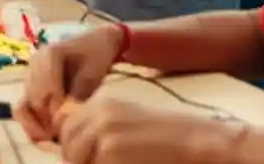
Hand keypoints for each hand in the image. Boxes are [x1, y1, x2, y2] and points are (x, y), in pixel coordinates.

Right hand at [16, 25, 124, 141]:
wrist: (96, 43)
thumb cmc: (96, 55)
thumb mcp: (92, 73)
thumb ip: (77, 92)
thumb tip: (64, 115)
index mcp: (48, 55)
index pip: (46, 90)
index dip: (56, 112)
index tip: (70, 126)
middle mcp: (33, 64)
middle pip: (32, 100)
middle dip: (46, 122)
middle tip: (64, 138)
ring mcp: (30, 76)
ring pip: (24, 106)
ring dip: (37, 126)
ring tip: (53, 140)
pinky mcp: (31, 88)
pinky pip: (25, 109)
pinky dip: (33, 124)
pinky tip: (47, 136)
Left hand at [57, 95, 240, 163]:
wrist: (199, 142)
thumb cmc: (168, 139)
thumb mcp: (128, 123)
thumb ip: (97, 129)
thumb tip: (67, 143)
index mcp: (102, 104)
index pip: (64, 126)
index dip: (73, 146)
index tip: (85, 156)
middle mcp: (98, 113)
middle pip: (67, 145)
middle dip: (78, 159)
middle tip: (105, 162)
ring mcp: (102, 132)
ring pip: (75, 159)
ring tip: (120, 162)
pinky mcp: (109, 151)